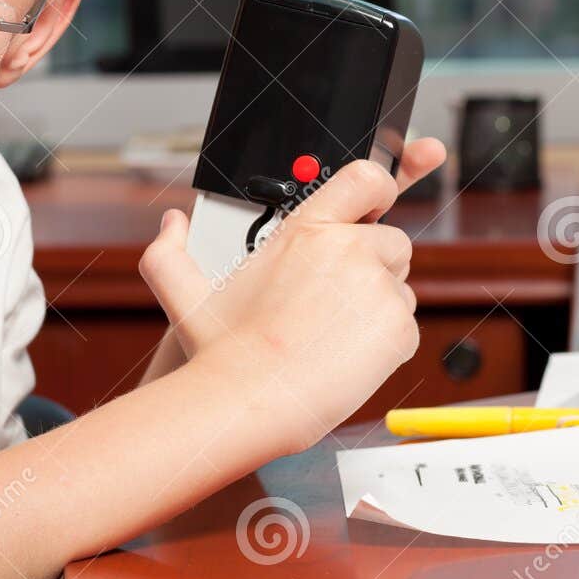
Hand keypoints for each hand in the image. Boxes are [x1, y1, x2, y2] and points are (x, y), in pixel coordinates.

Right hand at [139, 140, 446, 455]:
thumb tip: (171, 224)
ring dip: (378, 306)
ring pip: (400, 287)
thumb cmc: (222, 352)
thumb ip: (171, 252)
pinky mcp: (398, 325)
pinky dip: (387, 343)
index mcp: (305, 229)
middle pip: (391, 239)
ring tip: (334, 335)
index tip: (381, 197)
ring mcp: (376, 285)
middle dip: (374, 264)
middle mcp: (347, 248)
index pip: (364, 178)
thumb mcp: (186, 294)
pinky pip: (407, 326)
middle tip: (336, 300)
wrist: (249, 400)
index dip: (381, 185)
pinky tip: (348, 357)